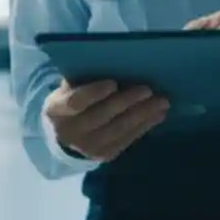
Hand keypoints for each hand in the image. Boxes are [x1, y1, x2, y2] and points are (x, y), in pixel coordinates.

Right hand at [44, 78, 169, 161]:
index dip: (94, 93)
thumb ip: (84, 78)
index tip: (113, 83)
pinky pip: (127, 140)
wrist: (65, 135)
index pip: (75, 102)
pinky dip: (145, 126)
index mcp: (57, 110)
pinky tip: (158, 115)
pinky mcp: (105, 156)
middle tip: (147, 89)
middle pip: (100, 117)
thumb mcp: (69, 87)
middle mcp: (70, 132)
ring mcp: (88, 148)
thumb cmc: (72, 100)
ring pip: (118, 131)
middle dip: (126, 103)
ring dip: (142, 115)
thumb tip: (115, 62)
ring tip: (161, 102)